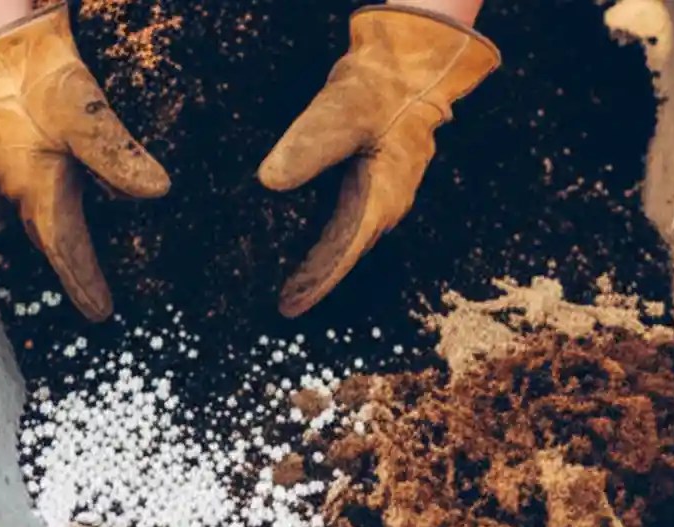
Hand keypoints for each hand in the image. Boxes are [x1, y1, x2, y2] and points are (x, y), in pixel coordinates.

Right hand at [0, 2, 170, 321]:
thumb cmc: (34, 75)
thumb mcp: (81, 113)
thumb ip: (117, 153)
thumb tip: (157, 192)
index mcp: (38, 188)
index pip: (67, 249)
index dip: (85, 281)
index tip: (101, 313)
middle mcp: (21, 186)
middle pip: (51, 241)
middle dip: (72, 271)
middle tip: (93, 301)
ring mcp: (13, 167)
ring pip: (41, 219)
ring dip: (61, 246)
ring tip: (79, 267)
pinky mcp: (13, 147)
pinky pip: (35, 194)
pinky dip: (53, 215)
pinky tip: (65, 207)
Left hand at [258, 6, 499, 317]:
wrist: (405, 68)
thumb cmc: (375, 90)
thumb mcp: (338, 112)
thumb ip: (305, 146)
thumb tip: (268, 182)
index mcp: (380, 198)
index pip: (343, 252)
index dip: (316, 282)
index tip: (290, 307)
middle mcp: (382, 205)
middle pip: (342, 255)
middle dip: (311, 283)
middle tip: (279, 310)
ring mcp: (377, 197)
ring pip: (341, 242)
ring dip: (314, 267)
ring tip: (283, 294)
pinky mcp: (366, 186)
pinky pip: (340, 224)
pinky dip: (318, 243)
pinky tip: (294, 253)